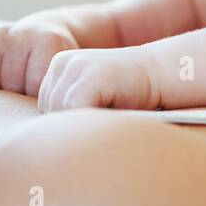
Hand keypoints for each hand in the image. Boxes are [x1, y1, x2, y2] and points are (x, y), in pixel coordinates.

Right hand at [0, 20, 78, 95]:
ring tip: (13, 84)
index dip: (37, 100)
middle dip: (18, 96)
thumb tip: (43, 126)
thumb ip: (60, 98)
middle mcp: (22, 33)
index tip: (45, 94)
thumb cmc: (56, 71)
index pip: (34, 88)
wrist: (46, 35)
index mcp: (48, 41)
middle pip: (10, 87)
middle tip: (28, 89)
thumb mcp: (65, 80)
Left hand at [37, 46, 160, 111]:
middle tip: (99, 120)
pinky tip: (110, 114)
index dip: (64, 119)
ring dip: (82, 121)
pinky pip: (75, 108)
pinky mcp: (92, 75)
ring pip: (59, 110)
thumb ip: (70, 111)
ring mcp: (76, 66)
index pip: (44, 105)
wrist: (160, 73)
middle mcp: (62, 63)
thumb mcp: (91, 101)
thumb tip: (51, 142)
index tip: (90, 118)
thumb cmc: (128, 95)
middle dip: (70, 121)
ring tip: (106, 116)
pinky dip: (90, 119)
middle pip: (48, 108)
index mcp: (58, 66)